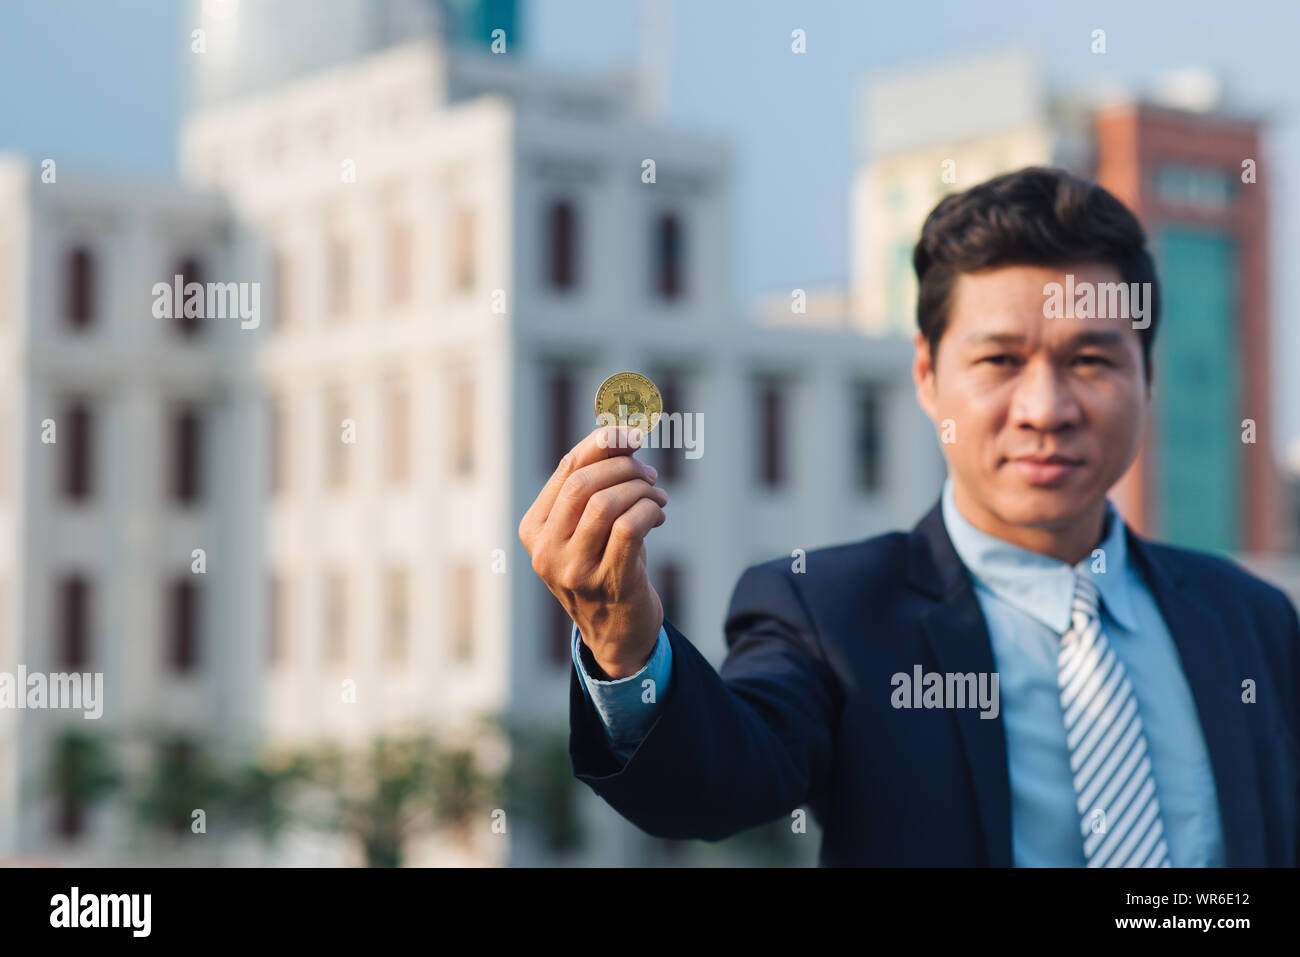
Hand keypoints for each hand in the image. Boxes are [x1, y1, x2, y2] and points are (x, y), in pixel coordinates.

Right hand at [519, 425, 667, 677]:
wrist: (617, 633)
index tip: (632, 434)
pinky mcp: (607, 583)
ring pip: (607, 504)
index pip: (567, 470)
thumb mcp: (591, 526)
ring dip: (641, 490)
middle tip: (649, 475)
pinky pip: (630, 528)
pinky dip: (650, 511)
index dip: (601, 443)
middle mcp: (546, 551)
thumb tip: (621, 432)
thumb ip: (598, 482)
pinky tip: (659, 515)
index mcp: (534, 529)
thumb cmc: (606, 566)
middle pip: (583, 484)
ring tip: (657, 497)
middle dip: (624, 468)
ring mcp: (573, 571)